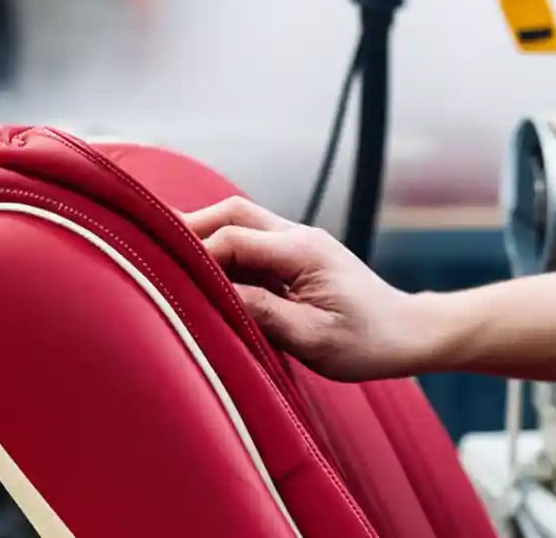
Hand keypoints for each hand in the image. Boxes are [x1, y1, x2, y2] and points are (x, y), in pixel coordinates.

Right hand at [182, 196, 439, 380]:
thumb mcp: (314, 339)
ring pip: (239, 221)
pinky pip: (249, 241)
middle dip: (190, 226)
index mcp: (303, 252)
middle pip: (232, 213)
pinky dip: (221, 249)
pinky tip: (200, 269)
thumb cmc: (367, 342)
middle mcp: (298, 237)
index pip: (234, 238)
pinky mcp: (295, 255)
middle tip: (149, 244)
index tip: (162, 270)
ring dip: (204, 234)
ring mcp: (297, 242)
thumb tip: (217, 297)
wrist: (407, 332)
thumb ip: (264, 315)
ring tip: (166, 254)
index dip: (195, 252)